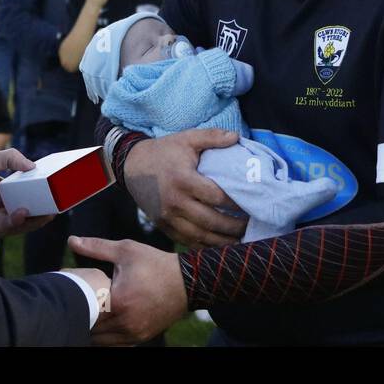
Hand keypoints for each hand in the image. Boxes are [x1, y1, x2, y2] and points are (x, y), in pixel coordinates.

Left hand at [0, 149, 55, 242]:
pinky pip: (11, 227)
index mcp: (3, 188)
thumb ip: (10, 158)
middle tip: (57, 202)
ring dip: (37, 217)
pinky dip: (19, 221)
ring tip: (48, 212)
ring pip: (24, 220)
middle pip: (29, 206)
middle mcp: (3, 204)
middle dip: (43, 206)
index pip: (26, 190)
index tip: (52, 186)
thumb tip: (33, 165)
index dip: (39, 189)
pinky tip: (23, 212)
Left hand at [68, 237, 188, 344]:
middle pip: (90, 326)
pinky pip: (114, 344)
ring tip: (92, 310)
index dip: (75, 298)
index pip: (84, 308)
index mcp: (118, 301)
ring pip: (100, 339)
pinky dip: (106, 335)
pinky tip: (106, 320)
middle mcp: (125, 323)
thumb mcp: (126, 251)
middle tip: (79, 300)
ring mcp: (133, 333)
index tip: (71, 289)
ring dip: (93, 327)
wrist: (186, 283)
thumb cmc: (155, 264)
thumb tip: (72, 240)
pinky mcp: (140, 338)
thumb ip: (96, 247)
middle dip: (83, 313)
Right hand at [121, 129, 246, 246]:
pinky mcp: (163, 226)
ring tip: (240, 240)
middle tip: (251, 226)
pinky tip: (220, 245)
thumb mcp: (187, 138)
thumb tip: (237, 137)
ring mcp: (168, 217)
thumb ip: (212, 137)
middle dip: (233, 226)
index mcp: (183, 180)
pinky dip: (205, 246)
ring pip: (200, 236)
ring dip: (222, 241)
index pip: (216, 197)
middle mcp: (175, 202)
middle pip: (210, 221)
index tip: (252, 204)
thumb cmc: (164, 151)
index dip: (236, 203)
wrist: (132, 166)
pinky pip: (187, 241)